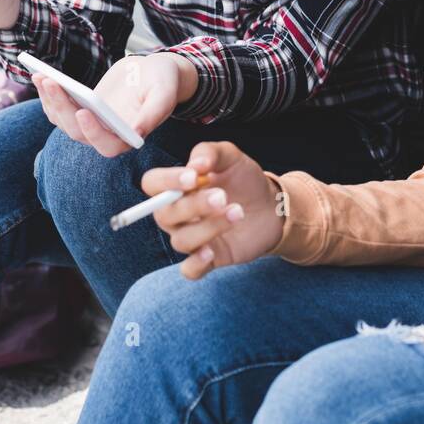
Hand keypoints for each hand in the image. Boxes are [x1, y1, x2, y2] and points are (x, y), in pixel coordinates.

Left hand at [33, 52, 197, 157]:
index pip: (107, 145)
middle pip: (77, 132)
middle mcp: (107, 135)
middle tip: (51, 81)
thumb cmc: (164, 82)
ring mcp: (92, 123)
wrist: (153, 72)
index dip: (93, 132)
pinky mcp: (81, 108)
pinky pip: (59, 107)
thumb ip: (153, 114)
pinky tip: (41, 75)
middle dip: (61, 107)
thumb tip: (137, 134)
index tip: (82, 111)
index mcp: (129, 137)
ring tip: (42, 76)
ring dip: (50, 100)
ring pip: (63, 120)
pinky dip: (49, 93)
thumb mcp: (164, 93)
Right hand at [141, 141, 283, 278]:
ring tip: (237, 212)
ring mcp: (191, 237)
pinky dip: (196, 264)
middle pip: (165, 215)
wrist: (270, 206)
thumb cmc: (244, 179)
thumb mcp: (231, 157)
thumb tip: (195, 165)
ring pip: (181, 240)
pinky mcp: (208, 258)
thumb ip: (210, 153)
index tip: (193, 178)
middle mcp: (178, 214)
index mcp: (177, 187)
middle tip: (222, 196)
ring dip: (209, 227)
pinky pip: (189, 270)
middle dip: (193, 206)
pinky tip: (211, 252)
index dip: (167, 182)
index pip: (152, 184)